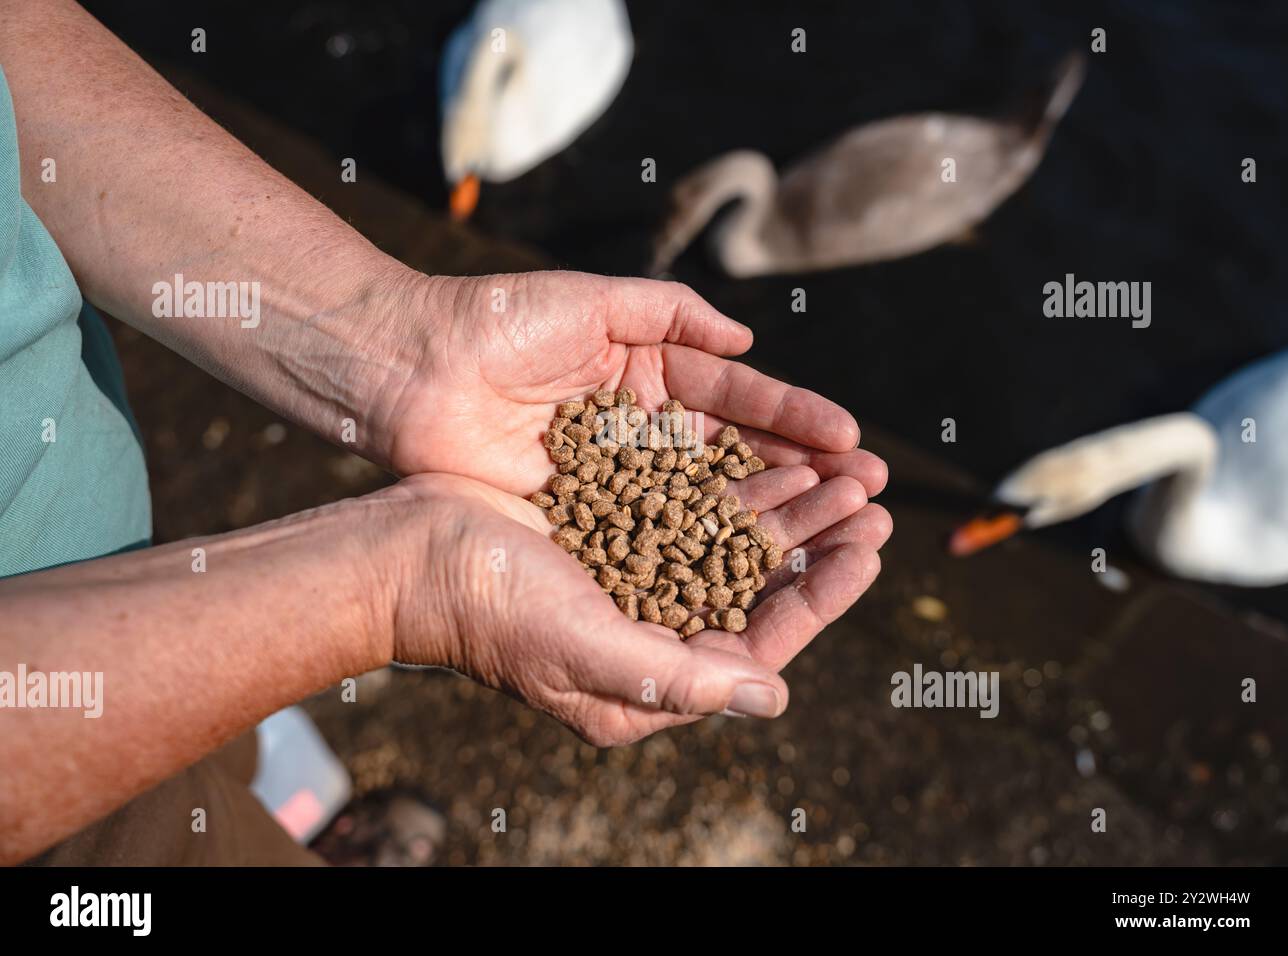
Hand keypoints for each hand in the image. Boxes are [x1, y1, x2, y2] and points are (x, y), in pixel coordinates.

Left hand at [375, 270, 889, 501]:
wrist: (411, 370)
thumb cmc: (499, 322)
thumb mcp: (594, 300)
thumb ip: (671, 313)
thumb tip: (747, 335)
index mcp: (650, 374)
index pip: (738, 399)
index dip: (793, 419)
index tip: (849, 439)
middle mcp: (644, 432)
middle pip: (736, 457)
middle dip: (801, 474)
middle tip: (864, 495)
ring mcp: (618, 480)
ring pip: (706, 501)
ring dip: (769, 516)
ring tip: (832, 529)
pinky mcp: (586, 518)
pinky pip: (654, 535)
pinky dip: (702, 549)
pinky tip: (754, 565)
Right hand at [379, 469, 890, 745]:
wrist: (407, 553)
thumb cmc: (486, 609)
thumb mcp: (584, 648)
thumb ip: (679, 678)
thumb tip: (774, 699)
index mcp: (650, 688)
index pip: (760, 646)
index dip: (820, 597)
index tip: (869, 549)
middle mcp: (650, 643)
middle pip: (758, 593)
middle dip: (816, 545)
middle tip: (871, 501)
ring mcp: (635, 590)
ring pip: (734, 550)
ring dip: (786, 512)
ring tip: (840, 474)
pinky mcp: (617, 542)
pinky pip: (695, 516)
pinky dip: (736, 490)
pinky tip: (771, 459)